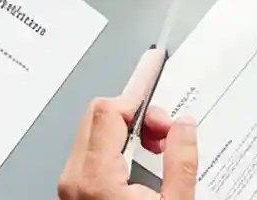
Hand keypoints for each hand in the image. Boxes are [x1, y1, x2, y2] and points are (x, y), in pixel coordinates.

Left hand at [58, 51, 198, 199]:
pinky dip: (118, 145)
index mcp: (97, 178)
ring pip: (95, 129)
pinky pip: (92, 148)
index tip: (152, 68)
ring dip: (129, 129)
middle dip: (137, 113)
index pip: (109, 111)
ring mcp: (72, 183)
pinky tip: (141, 160)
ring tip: (156, 150)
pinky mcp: (75, 188)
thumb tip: (184, 126)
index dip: (137, 90)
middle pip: (99, 114)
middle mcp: (76, 178)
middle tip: (165, 131)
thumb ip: (181, 163)